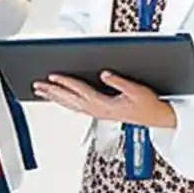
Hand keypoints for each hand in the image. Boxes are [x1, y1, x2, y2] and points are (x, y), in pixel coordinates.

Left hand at [33, 72, 176, 128]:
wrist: (155, 118)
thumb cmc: (147, 105)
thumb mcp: (135, 90)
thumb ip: (119, 82)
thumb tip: (105, 74)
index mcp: (104, 105)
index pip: (80, 91)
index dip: (66, 83)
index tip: (54, 76)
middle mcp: (98, 110)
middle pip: (70, 100)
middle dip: (53, 92)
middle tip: (38, 85)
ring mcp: (97, 113)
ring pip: (71, 105)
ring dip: (55, 97)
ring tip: (42, 91)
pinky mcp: (99, 113)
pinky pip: (76, 107)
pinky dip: (65, 102)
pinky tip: (60, 99)